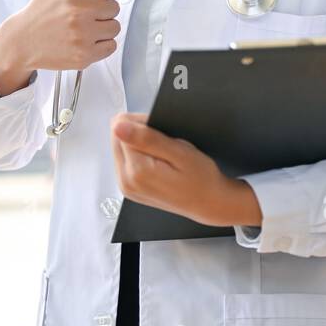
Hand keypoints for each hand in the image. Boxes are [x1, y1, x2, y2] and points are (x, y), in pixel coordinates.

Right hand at [0, 0, 122, 92]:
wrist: (22, 40)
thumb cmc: (43, 7)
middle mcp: (80, 12)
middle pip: (115, 7)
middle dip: (101, 9)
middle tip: (81, 13)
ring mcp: (82, 35)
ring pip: (115, 27)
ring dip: (102, 28)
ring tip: (81, 27)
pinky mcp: (84, 56)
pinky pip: (111, 47)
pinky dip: (100, 46)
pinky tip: (82, 40)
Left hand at [110, 112, 262, 227]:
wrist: (208, 202)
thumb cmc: (201, 178)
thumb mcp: (180, 152)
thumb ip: (147, 138)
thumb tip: (118, 126)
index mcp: (137, 171)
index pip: (122, 128)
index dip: (143, 123)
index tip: (162, 133)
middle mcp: (126, 181)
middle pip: (117, 138)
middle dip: (138, 134)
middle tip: (165, 145)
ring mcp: (126, 187)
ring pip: (120, 148)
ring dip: (138, 145)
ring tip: (163, 155)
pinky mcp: (129, 188)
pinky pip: (125, 161)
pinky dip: (139, 156)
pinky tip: (157, 163)